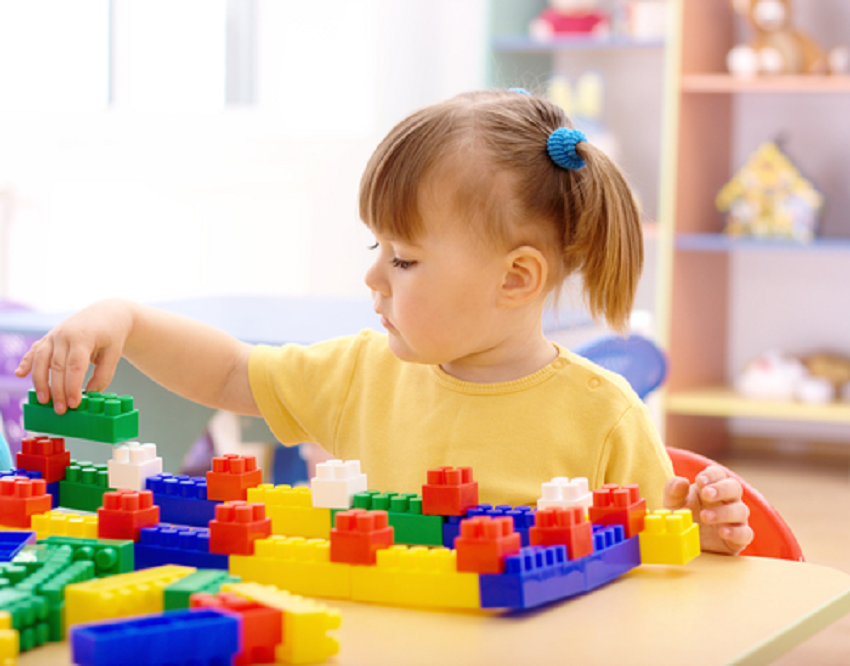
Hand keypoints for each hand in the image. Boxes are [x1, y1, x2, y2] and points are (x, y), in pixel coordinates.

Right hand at [14, 299, 133, 414]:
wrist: (106, 313)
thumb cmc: (111, 335)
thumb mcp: (114, 353)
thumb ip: (103, 374)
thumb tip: (89, 394)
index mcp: (83, 338)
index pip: (75, 366)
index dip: (72, 386)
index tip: (74, 404)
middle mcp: (65, 335)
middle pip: (57, 366)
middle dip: (57, 390)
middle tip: (60, 410)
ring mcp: (54, 335)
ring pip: (41, 359)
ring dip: (40, 381)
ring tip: (43, 400)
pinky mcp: (48, 337)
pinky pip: (34, 350)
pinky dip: (26, 362)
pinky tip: (19, 374)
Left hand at [663, 465, 752, 554]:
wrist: (686, 544)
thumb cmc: (683, 518)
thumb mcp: (674, 504)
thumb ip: (674, 491)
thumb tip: (681, 481)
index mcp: (711, 487)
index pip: (718, 474)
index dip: (711, 475)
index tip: (699, 480)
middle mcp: (727, 500)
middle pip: (734, 487)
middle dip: (721, 489)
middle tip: (706, 494)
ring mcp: (735, 519)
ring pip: (741, 510)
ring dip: (724, 512)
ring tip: (705, 517)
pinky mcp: (739, 538)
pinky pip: (745, 533)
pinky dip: (736, 532)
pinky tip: (722, 532)